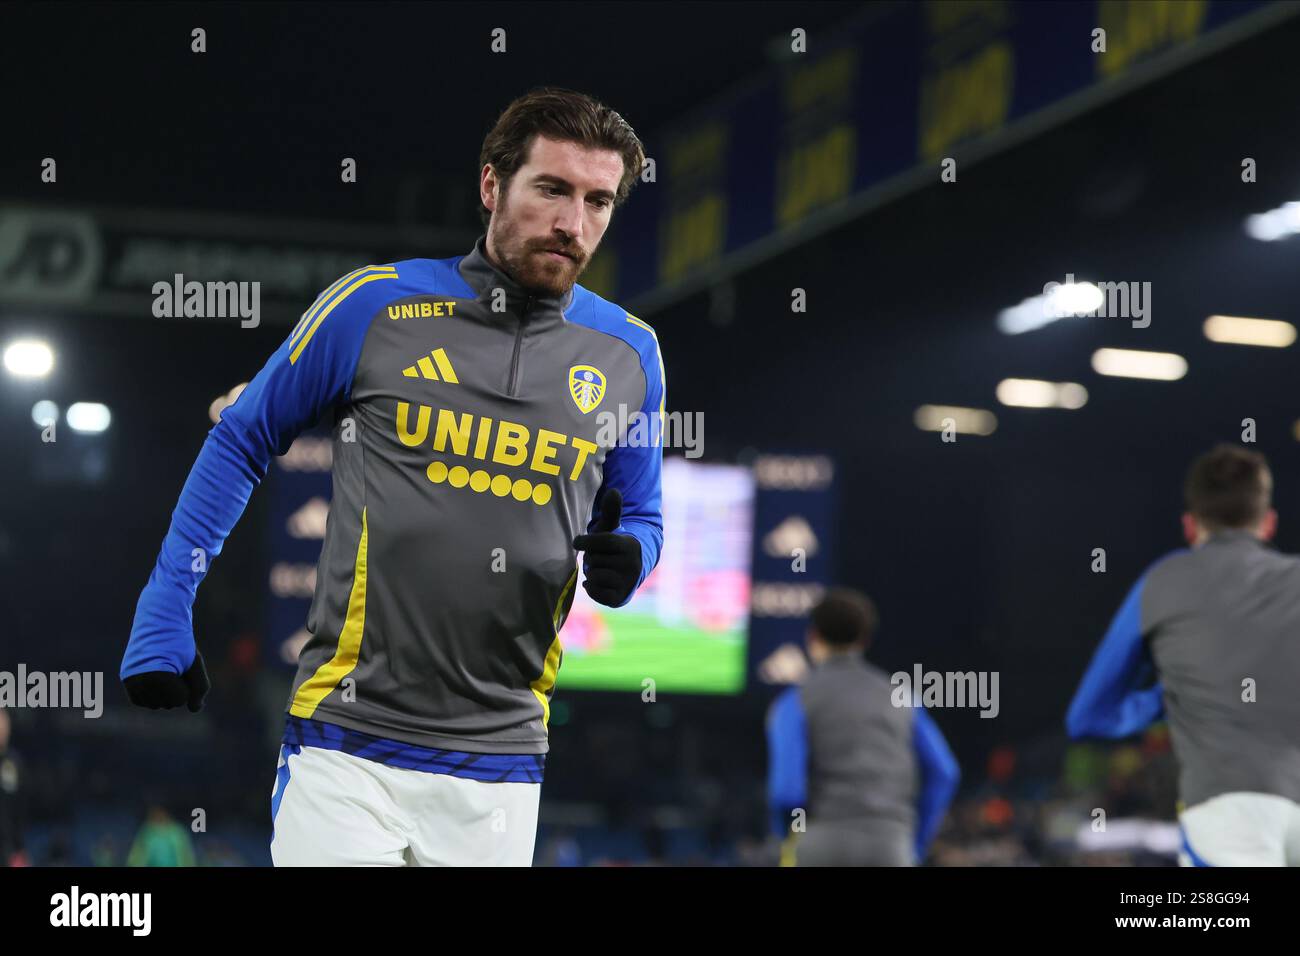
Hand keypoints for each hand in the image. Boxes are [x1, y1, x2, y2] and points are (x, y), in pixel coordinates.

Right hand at [123, 650, 209, 712]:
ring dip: (164, 692)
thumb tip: (196, 709)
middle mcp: (140, 680)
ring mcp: (130, 680)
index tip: (183, 665)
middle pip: (168, 704)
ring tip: (165, 670)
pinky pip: (141, 701)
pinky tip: (157, 680)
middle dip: (177, 688)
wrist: (159, 623)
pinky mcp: (125, 679)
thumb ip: (200, 689)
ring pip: (154, 705)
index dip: (188, 684)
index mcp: (158, 676)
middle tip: (173, 664)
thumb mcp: (195, 665)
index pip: (180, 700)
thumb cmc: (180, 643)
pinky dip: (152, 695)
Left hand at [572, 488, 640, 607]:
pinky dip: (592, 587)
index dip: (585, 541)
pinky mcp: (618, 598)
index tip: (576, 541)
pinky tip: (598, 583)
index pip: (602, 542)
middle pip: (595, 559)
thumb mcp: (612, 529)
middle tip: (599, 558)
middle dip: (592, 558)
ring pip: (594, 576)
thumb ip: (612, 511)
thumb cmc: (613, 547)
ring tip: (601, 570)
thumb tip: (614, 491)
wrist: (628, 573)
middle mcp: (632, 565)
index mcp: (630, 545)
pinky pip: (595, 592)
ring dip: (592, 573)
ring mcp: (627, 583)